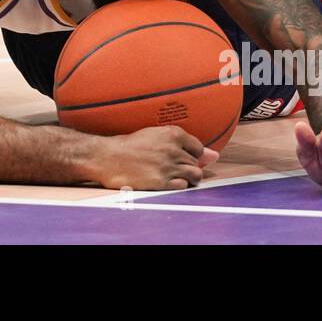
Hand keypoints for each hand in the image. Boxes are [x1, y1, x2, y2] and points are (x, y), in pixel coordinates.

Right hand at [96, 126, 218, 190]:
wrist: (107, 156)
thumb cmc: (130, 145)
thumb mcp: (156, 136)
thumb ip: (185, 144)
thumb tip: (214, 156)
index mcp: (173, 133)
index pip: (198, 148)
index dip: (191, 155)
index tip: (180, 157)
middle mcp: (173, 149)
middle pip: (196, 163)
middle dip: (188, 167)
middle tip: (170, 168)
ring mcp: (168, 166)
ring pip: (195, 175)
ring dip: (188, 178)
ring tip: (174, 177)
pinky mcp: (161, 182)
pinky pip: (183, 186)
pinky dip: (178, 186)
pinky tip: (166, 182)